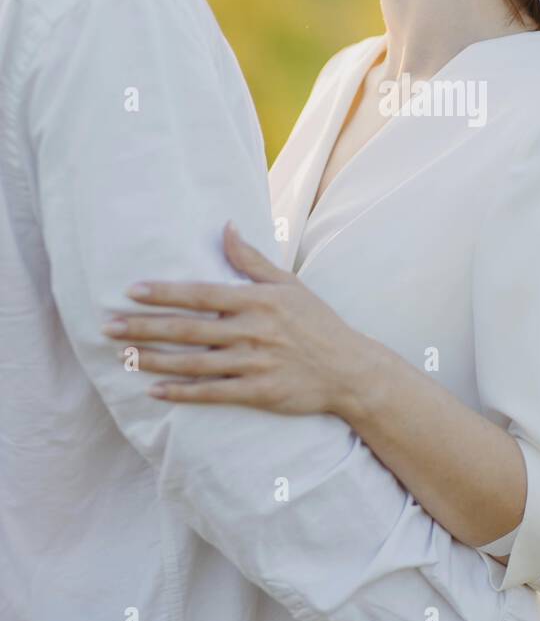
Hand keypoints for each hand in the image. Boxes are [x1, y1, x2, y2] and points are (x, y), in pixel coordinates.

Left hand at [101, 222, 369, 414]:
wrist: (350, 370)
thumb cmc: (317, 323)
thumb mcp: (289, 285)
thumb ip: (253, 260)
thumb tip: (226, 228)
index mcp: (258, 301)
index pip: (202, 293)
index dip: (165, 293)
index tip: (132, 291)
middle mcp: (253, 331)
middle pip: (188, 329)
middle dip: (144, 327)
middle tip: (108, 326)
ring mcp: (254, 364)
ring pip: (193, 363)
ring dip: (154, 360)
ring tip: (122, 356)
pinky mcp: (258, 392)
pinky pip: (212, 393)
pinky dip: (181, 393)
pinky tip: (154, 391)